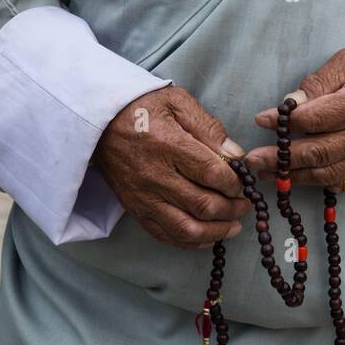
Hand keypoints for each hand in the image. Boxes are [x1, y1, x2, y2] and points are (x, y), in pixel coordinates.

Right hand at [93, 86, 251, 249]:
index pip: (211, 172)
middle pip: (202, 204)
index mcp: (168, 145)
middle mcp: (155, 176)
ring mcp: (144, 197)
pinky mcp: (136, 210)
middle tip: (245, 205)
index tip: (243, 181)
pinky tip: (208, 237)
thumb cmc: (142, 108)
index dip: (234, 182)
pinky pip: (166, 235)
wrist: (99, 124)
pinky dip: (190, 242)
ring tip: (233, 226)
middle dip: (232, 208)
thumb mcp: (177, 102)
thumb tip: (236, 154)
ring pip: (186, 228)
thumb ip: (208, 127)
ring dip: (216, 231)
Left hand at [241, 40, 344, 187]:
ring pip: (326, 173)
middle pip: (316, 153)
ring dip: (292, 175)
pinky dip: (317, 181)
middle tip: (250, 160)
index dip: (282, 122)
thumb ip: (319, 82)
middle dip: (279, 159)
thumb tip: (289, 105)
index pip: (312, 119)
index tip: (260, 119)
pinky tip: (296, 177)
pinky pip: (342, 180)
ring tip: (264, 173)